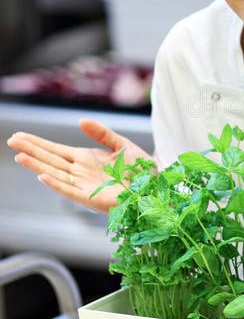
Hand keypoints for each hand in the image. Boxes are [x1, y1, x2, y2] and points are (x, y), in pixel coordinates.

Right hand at [7, 118, 152, 211]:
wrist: (155, 188)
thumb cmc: (140, 170)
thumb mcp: (120, 145)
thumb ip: (101, 133)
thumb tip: (81, 120)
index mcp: (86, 159)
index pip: (56, 150)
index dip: (38, 143)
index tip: (20, 136)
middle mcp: (81, 172)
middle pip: (50, 159)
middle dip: (31, 150)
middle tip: (11, 140)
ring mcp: (84, 185)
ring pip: (55, 174)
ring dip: (37, 166)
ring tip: (20, 156)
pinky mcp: (91, 198)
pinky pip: (70, 190)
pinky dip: (56, 184)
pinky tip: (43, 176)